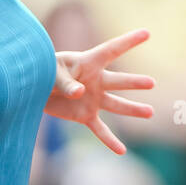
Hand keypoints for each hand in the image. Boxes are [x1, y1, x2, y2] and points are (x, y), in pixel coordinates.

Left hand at [45, 29, 154, 154]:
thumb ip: (66, 83)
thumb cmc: (42, 73)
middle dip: (134, 82)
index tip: (146, 33)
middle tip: (151, 83)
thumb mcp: (52, 74)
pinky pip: (101, 130)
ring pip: (116, 105)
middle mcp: (96, 80)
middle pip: (118, 81)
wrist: (33, 89)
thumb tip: (80, 93)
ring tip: (150, 112)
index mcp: (88, 63)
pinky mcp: (85, 115)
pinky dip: (110, 141)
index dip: (128, 41)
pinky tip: (122, 151)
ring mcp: (93, 99)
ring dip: (132, 110)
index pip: (111, 50)